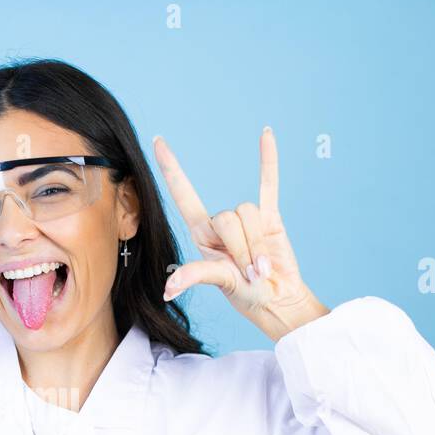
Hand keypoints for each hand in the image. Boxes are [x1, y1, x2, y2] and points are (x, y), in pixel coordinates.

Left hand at [153, 128, 327, 340]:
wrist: (277, 299)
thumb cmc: (245, 295)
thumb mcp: (218, 282)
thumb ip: (196, 275)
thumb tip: (168, 289)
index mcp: (202, 234)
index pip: (183, 194)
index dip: (171, 169)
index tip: (157, 141)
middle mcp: (221, 223)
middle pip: (228, 216)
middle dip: (241, 248)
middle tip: (250, 273)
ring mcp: (246, 219)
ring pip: (249, 212)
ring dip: (258, 244)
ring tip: (262, 268)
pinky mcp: (270, 217)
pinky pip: (268, 183)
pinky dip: (268, 160)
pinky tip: (266, 134)